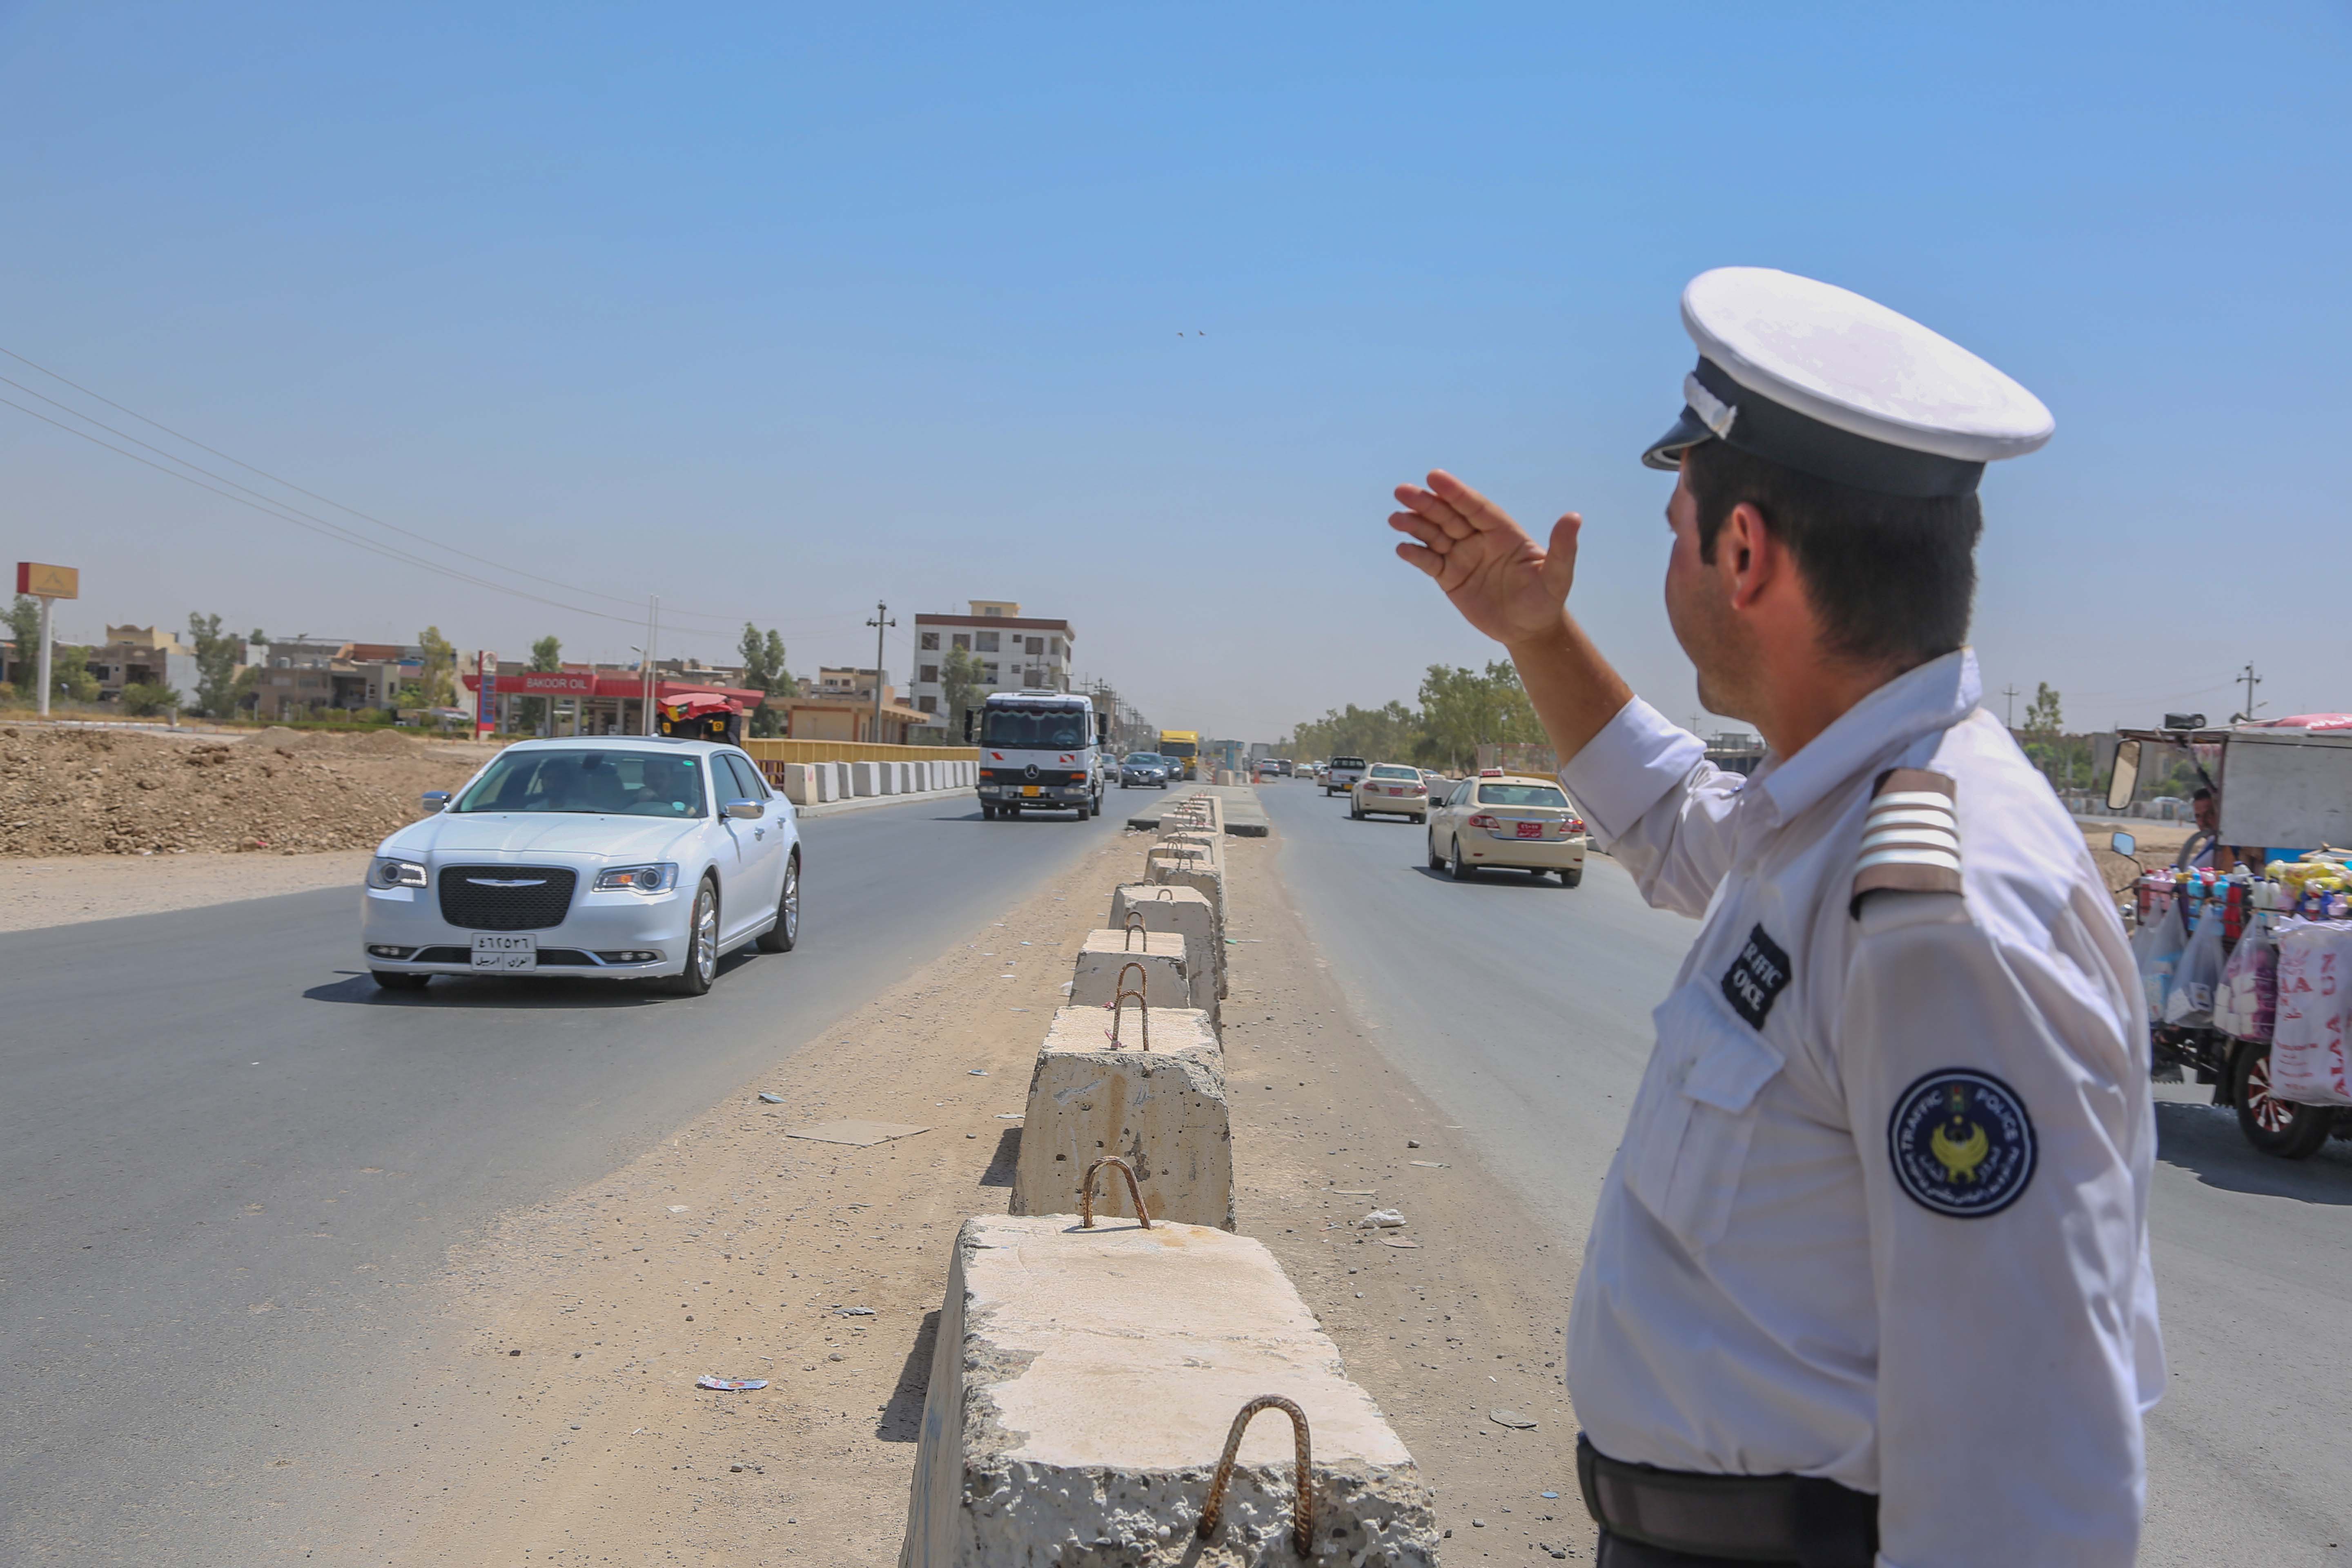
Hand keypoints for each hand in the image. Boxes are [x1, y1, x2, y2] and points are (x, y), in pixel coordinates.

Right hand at [1390, 471, 1582, 648]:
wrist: (1529, 630)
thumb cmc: (1546, 600)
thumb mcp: (1558, 576)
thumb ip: (1563, 548)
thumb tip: (1574, 517)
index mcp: (1503, 532)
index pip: (1476, 507)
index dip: (1456, 492)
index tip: (1434, 477)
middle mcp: (1479, 539)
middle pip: (1449, 516)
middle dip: (1426, 503)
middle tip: (1402, 490)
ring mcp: (1462, 556)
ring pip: (1434, 535)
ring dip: (1415, 525)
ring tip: (1396, 518)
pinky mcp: (1450, 577)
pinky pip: (1429, 562)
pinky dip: (1416, 554)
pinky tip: (1402, 548)